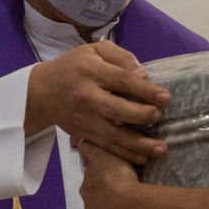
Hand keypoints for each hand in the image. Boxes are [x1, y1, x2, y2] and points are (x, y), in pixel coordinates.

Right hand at [26, 42, 168, 164]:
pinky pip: (106, 146)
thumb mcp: (95, 50)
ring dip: (138, 144)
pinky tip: (142, 157)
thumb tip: (144, 75)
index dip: (145, 90)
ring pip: (112, 135)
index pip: (121, 81)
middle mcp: (86, 96)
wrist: (43, 91)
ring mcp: (83, 118)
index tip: (165, 98)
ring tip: (160, 149)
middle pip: (116, 110)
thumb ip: (121, 58)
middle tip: (159, 116)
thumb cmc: (75, 66)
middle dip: (141, 116)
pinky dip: (124, 154)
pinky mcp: (82, 133)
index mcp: (91, 71)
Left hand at [78, 142, 144, 208]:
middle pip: (95, 202)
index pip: (91, 183)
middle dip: (103, 200)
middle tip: (118, 194)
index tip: (110, 177)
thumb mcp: (103, 155)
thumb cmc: (117, 177)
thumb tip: (80, 142)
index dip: (100, 179)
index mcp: (88, 189)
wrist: (130, 204)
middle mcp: (90, 208)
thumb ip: (92, 149)